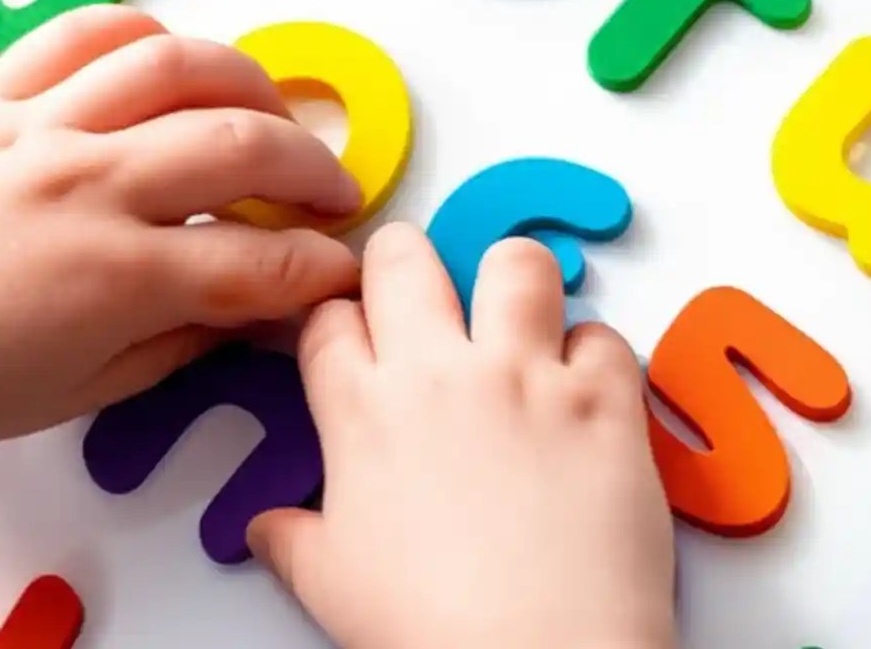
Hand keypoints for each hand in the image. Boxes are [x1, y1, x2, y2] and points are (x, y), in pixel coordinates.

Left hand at [0, 5, 360, 458]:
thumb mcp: (81, 391)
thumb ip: (182, 343)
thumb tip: (252, 312)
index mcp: (113, 278)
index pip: (261, 263)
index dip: (324, 270)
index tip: (345, 272)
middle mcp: (87, 186)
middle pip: (242, 146)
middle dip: (315, 169)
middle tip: (334, 193)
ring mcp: (40, 129)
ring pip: (177, 67)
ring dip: (251, 83)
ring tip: (275, 113)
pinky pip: (83, 34)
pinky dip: (145, 35)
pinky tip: (175, 64)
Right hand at [247, 223, 675, 648]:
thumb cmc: (430, 627)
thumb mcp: (332, 585)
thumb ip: (293, 541)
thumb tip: (266, 530)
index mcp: (363, 411)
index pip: (330, 317)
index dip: (339, 317)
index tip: (354, 332)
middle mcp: (441, 373)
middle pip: (406, 258)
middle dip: (406, 260)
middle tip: (424, 292)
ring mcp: (527, 376)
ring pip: (516, 262)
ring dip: (512, 281)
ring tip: (517, 316)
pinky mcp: (604, 399)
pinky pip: (603, 333)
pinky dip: (595, 353)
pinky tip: (585, 390)